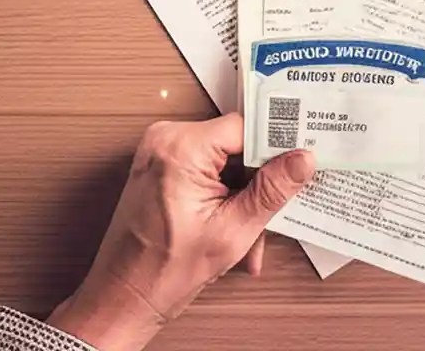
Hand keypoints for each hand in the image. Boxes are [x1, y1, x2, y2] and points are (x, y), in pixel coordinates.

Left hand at [47, 114, 313, 350]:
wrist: (122, 298)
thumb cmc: (162, 271)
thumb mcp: (233, 231)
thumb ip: (271, 190)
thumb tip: (302, 159)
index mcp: (181, 148)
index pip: (247, 127)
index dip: (277, 147)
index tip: (300, 163)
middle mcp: (166, 140)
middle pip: (237, 145)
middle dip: (258, 183)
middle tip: (272, 213)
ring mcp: (160, 153)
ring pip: (225, 162)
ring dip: (242, 197)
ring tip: (249, 236)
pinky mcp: (160, 166)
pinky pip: (207, 171)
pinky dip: (223, 197)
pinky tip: (230, 229)